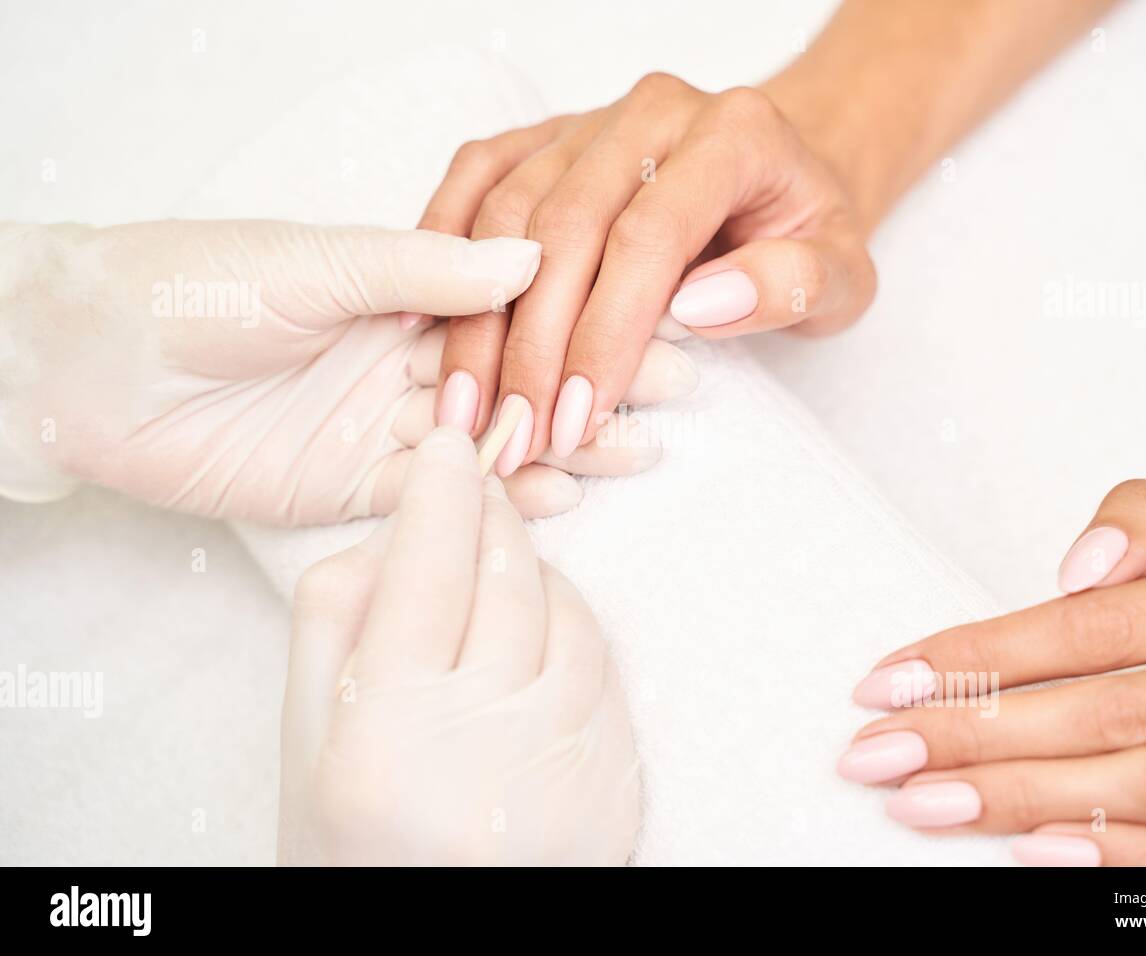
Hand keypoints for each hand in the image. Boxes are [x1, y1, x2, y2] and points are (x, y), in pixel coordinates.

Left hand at [1, 219, 689, 522]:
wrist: (94, 369)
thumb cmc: (192, 288)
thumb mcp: (316, 265)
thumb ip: (421, 270)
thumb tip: (530, 259)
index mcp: (397, 290)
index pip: (513, 303)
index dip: (585, 311)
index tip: (657, 314)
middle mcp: (401, 358)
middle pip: (518, 373)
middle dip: (594, 380)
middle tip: (674, 390)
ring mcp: (383, 426)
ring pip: (493, 442)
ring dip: (563, 445)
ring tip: (636, 447)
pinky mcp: (353, 486)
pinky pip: (443, 499)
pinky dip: (500, 501)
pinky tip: (559, 496)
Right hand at [278, 428, 639, 865]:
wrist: (433, 947)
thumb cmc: (354, 847)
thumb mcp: (308, 742)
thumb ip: (333, 624)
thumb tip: (397, 529)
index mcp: (385, 734)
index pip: (427, 567)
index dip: (440, 491)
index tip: (448, 442)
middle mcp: (485, 748)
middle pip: (507, 577)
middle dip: (491, 519)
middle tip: (475, 493)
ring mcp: (566, 770)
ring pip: (569, 613)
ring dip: (535, 578)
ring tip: (497, 589)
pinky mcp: (618, 788)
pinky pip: (605, 670)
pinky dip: (571, 639)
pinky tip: (533, 658)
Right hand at [418, 73, 874, 474]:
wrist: (787, 171)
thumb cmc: (808, 233)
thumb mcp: (840, 275)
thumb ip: (786, 287)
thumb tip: (698, 309)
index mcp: (732, 136)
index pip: (648, 240)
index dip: (604, 335)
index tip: (576, 417)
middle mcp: (651, 113)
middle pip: (562, 227)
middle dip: (529, 344)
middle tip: (510, 434)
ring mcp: (590, 120)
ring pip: (506, 209)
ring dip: (475, 317)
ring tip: (464, 406)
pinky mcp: (547, 137)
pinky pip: (477, 176)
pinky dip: (441, 245)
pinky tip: (424, 321)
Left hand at [839, 479, 1145, 865]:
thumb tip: (1078, 567)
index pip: (1099, 627)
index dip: (987, 656)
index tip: (894, 680)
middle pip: (1115, 712)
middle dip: (982, 736)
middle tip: (884, 752)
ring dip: (1028, 799)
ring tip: (928, 801)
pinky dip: (1125, 857)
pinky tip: (1034, 847)